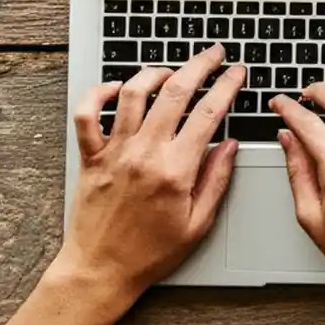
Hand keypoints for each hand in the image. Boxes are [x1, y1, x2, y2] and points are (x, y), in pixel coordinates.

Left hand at [55, 44, 243, 305]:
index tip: (237, 73)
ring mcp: (114, 152)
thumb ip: (217, 179)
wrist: (100, 270)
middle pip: (175, 92)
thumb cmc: (150, 253)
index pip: (209, 113)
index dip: (227, 86)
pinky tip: (117, 89)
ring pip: (133, 93)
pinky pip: (87, 114)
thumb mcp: (199, 223)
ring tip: (172, 70)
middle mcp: (144, 154)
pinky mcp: (91, 157)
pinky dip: (100, 93)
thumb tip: (230, 146)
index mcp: (176, 170)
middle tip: (213, 54)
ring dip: (156, 73)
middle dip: (199, 65)